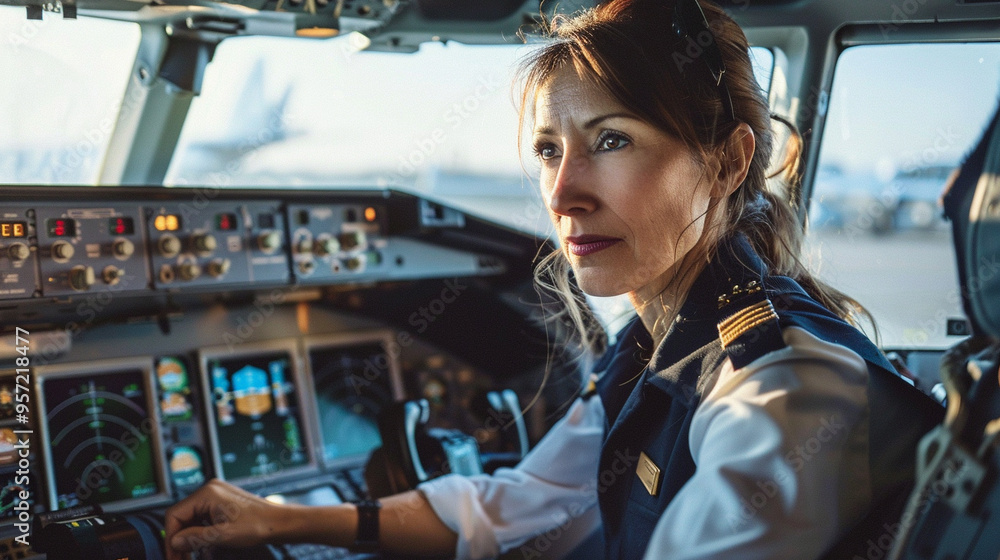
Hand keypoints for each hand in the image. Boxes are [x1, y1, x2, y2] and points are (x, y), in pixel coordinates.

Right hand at [164, 478, 287, 559]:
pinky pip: (204, 517)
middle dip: (180, 539)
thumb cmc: (256, 526)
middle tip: (180, 559)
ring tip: (191, 556)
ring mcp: (217, 495)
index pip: (175, 514)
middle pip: (183, 517)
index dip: (171, 537)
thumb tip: (174, 541)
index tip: (172, 555)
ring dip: (190, 538)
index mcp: (207, 493)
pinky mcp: (223, 502)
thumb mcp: (221, 536)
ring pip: (193, 519)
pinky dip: (201, 532)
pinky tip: (203, 547)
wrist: (278, 522)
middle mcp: (210, 490)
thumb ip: (195, 538)